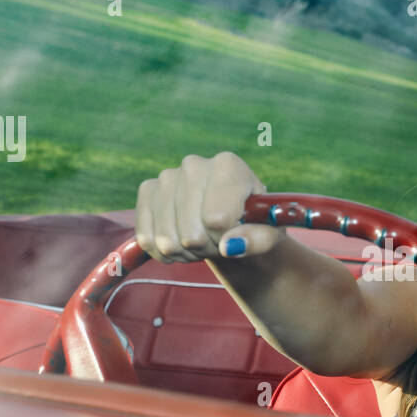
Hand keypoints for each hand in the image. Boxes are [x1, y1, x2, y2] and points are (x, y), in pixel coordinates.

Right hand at [135, 151, 283, 262]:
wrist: (230, 220)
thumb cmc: (254, 223)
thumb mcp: (269, 234)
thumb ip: (258, 240)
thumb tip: (230, 245)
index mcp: (228, 166)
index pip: (216, 219)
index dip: (226, 238)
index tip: (235, 232)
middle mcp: (194, 164)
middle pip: (191, 234)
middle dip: (207, 248)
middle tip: (219, 239)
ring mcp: (166, 177)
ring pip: (168, 241)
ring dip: (187, 252)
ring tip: (203, 239)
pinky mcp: (146, 191)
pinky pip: (146, 238)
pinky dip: (165, 252)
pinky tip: (181, 243)